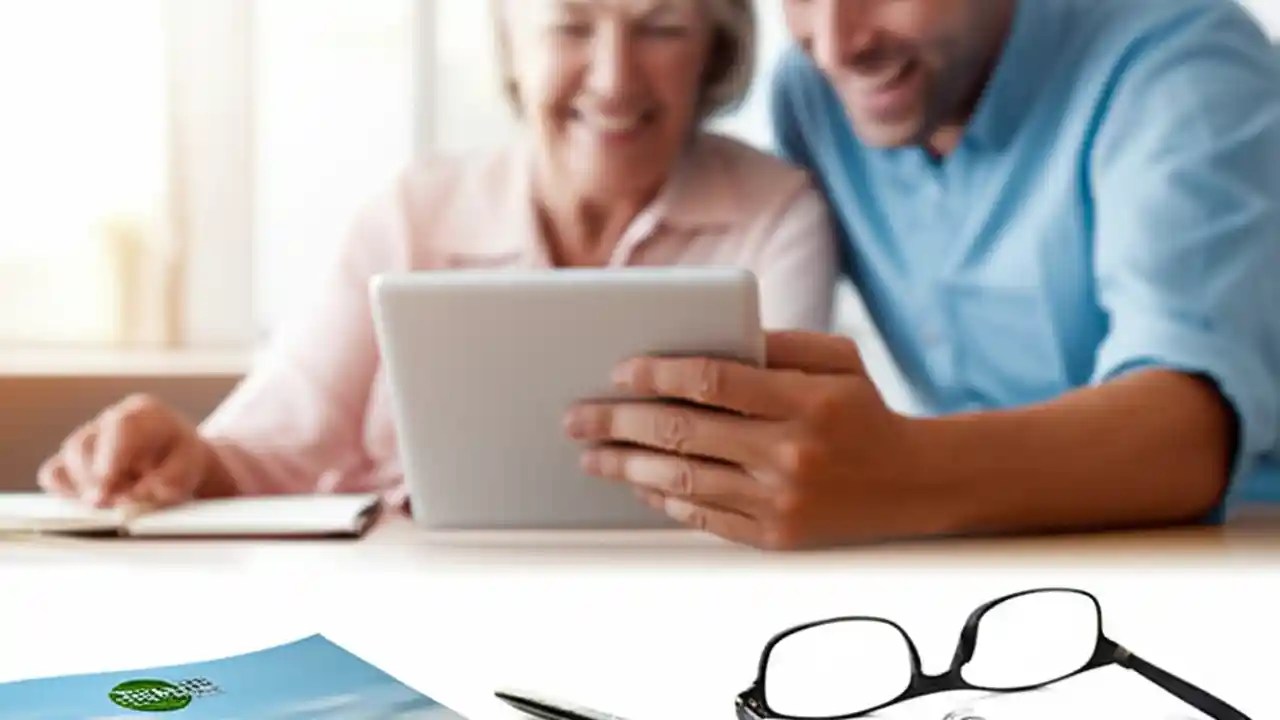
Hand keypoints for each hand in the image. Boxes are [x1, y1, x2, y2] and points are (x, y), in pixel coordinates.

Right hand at [37, 394, 211, 511]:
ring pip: (67, 459)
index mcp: (146, 413)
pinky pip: (54, 474)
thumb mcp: (190, 470)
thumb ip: (168, 480)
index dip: (110, 458)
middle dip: (94, 480)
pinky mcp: (73, 457)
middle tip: (112, 503)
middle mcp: (112, 418)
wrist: (178, 462)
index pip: (121, 426)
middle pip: (84, 444)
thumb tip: (137, 492)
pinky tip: (91, 499)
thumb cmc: (183, 463)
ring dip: (84, 487)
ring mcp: (90, 435)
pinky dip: (67, 491)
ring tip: (112, 501)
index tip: (107, 491)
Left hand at [564, 332, 942, 549]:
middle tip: (579, 417)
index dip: (657, 374)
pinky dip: (665, 500)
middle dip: (619, 422)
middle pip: (683, 432)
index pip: (712, 381)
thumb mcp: (836, 360)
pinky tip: (639, 485)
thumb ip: (775, 344)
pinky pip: (705, 518)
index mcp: (804, 401)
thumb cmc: (865, 411)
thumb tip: (705, 338)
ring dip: (627, 467)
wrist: (915, 484)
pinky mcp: (776, 538)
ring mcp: (781, 501)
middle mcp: (789, 453)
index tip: (620, 371)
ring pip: (683, 480)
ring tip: (592, 456)